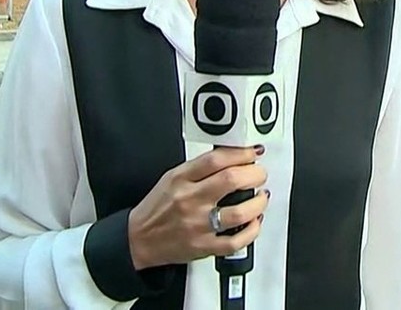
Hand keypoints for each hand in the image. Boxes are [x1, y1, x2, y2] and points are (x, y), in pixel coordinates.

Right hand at [127, 146, 270, 269]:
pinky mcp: (203, 247)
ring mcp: (197, 226)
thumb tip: (233, 156)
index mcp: (181, 180)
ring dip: (258, 202)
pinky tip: (254, 221)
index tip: (253, 153)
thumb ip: (200, 167)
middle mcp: (190, 201)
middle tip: (259, 174)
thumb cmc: (157, 208)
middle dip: (255, 174)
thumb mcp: (173, 178)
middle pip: (231, 181)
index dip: (241, 153)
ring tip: (261, 197)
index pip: (216, 160)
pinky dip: (252, 230)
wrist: (139, 239)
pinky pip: (235, 241)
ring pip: (239, 212)